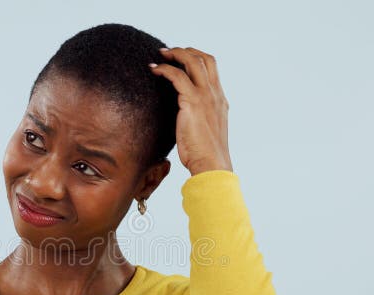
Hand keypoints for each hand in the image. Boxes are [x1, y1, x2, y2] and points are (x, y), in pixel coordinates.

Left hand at [149, 47, 232, 174]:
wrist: (211, 165)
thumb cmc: (205, 156)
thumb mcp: (205, 132)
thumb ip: (199, 120)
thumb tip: (185, 120)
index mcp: (220, 100)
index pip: (212, 69)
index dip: (196, 59)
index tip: (181, 59)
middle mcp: (215, 94)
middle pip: (204, 59)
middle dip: (186, 51)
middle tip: (168, 52)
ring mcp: (205, 96)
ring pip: (192, 61)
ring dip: (174, 54)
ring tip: (160, 55)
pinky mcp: (192, 102)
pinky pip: (177, 76)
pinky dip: (164, 69)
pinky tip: (154, 70)